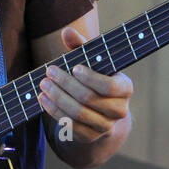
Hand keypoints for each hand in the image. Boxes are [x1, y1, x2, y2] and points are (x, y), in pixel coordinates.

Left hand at [37, 26, 132, 142]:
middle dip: (66, 84)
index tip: (74, 67)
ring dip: (57, 98)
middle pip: (89, 98)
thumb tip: (67, 32)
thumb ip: (81, 46)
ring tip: (43, 85)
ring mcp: (105, 126)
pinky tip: (43, 99)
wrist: (98, 110)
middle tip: (49, 72)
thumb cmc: (94, 77)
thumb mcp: (91, 61)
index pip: (109, 86)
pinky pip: (70, 126)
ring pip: (78, 113)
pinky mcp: (89, 137)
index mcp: (125, 88)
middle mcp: (119, 110)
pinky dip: (54, 111)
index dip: (91, 78)